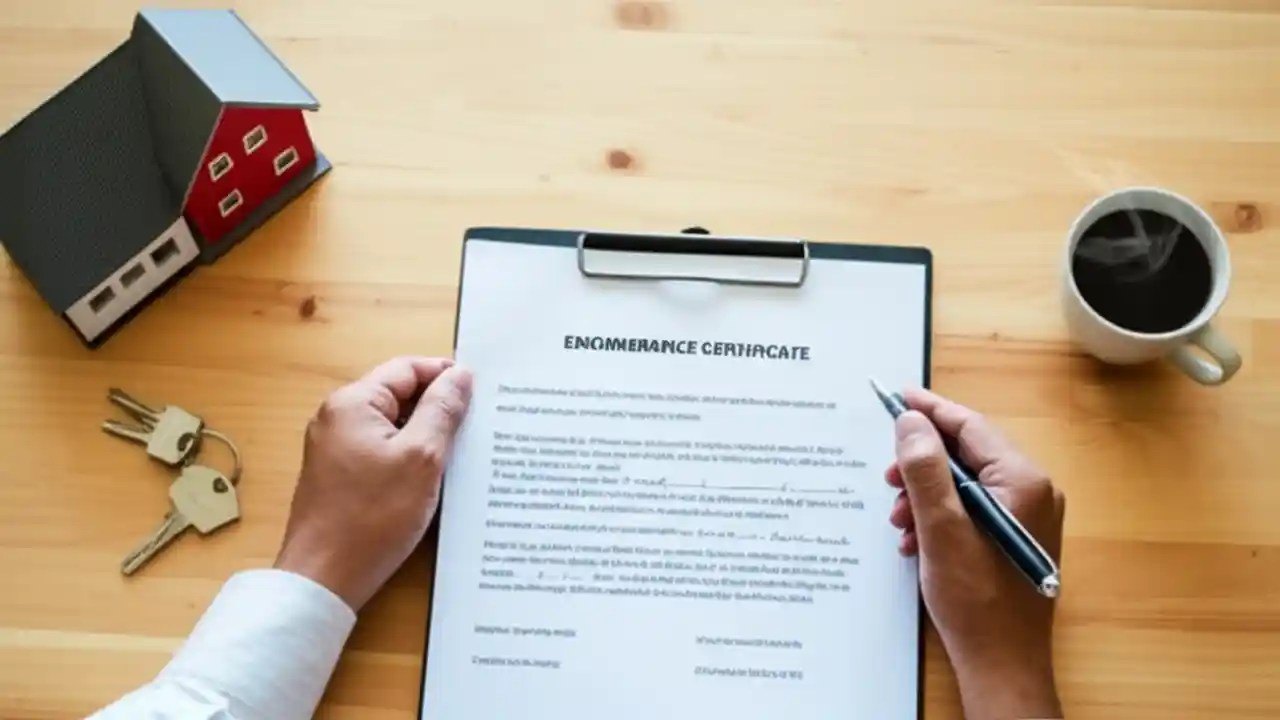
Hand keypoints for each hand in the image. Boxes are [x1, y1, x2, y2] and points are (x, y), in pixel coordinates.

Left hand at [275, 356, 472, 610]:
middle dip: (437, 407)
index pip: (406, 368)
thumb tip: (460, 375)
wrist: (323, 577)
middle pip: (398, 395)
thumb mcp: (421, 458)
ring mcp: (334, 448)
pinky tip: (432, 476)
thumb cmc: (373, 517)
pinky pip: (380, 451)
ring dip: (425, 435)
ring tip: (461, 452)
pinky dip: (408, 457)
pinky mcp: (338, 475)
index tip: (481, 392)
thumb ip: (442, 410)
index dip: (445, 375)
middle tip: (478, 425)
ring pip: (391, 425)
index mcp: (353, 403)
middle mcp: (337, 418)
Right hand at [886, 388, 1064, 719]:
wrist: (1003, 664)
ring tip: (900, 518)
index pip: (970, 426)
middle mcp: (1031, 492)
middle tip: (888, 477)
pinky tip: (916, 538)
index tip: (896, 397)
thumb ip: (925, 470)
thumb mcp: (941, 529)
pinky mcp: (1012, 537)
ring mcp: (1025, 516)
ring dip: (925, 494)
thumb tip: (911, 423)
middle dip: (921, 463)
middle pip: (966, 453)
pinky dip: (938, 516)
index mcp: (1023, 482)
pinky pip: (970, 508)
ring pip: (964, 482)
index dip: (929, 410)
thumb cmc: (979, 603)